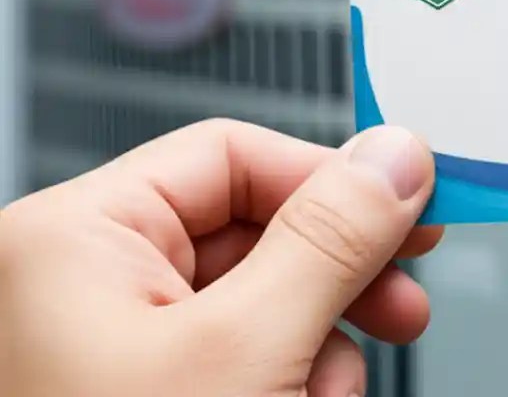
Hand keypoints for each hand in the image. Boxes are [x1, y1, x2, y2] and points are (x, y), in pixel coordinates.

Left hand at [0, 120, 441, 396]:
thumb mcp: (248, 352)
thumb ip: (329, 240)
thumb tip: (394, 156)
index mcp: (74, 241)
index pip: (231, 155)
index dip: (331, 179)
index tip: (412, 206)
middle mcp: (84, 283)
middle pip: (252, 227)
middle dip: (336, 276)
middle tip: (404, 300)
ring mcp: (114, 345)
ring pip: (260, 297)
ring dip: (320, 344)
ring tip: (329, 395)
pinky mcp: (146, 391)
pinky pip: (244, 354)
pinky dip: (292, 381)